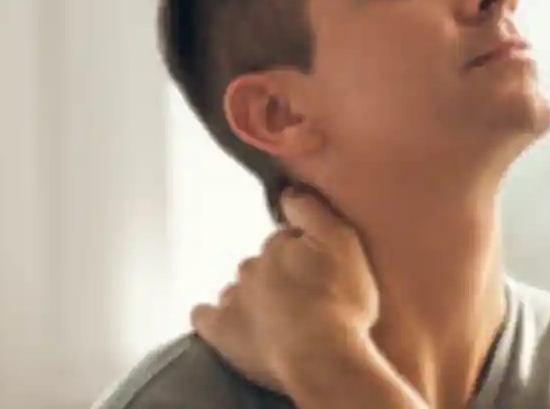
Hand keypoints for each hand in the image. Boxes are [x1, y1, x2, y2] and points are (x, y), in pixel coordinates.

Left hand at [190, 189, 384, 396]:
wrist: (321, 356)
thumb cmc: (341, 303)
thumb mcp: (345, 244)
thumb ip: (314, 212)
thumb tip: (289, 192)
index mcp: (280, 244)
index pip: (287, 238)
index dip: (303, 252)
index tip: (317, 267)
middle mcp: (252, 266)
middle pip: (262, 263)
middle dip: (277, 275)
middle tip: (302, 296)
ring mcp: (234, 298)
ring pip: (238, 288)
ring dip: (252, 297)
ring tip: (277, 317)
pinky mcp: (222, 331)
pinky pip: (205, 316)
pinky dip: (212, 316)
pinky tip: (223, 321)